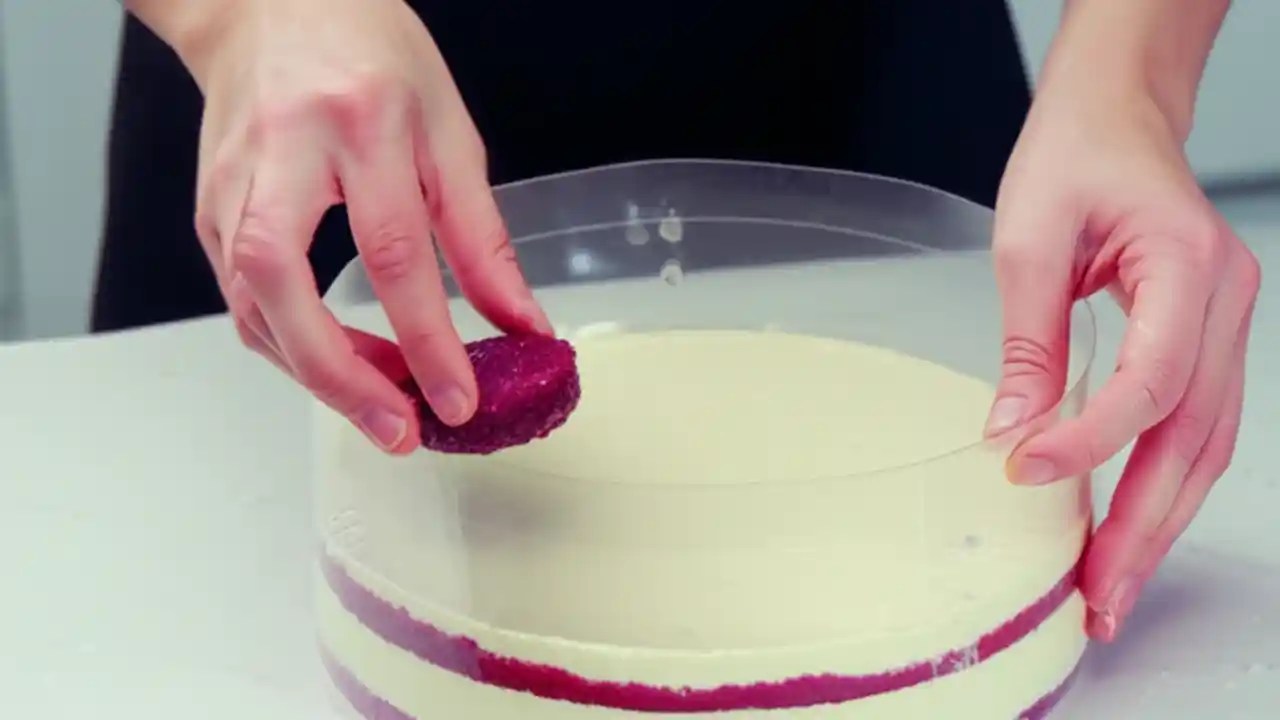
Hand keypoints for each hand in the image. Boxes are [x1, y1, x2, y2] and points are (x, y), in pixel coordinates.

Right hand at [182, 0, 551, 452]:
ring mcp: (232, 181)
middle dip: (339, 374)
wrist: (271, 4)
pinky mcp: (206, 207)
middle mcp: (285, 151)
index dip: (428, 338)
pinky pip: (241, 296)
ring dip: (313, 370)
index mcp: (360, 122)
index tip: (460, 401)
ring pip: (249, 299)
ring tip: (380, 406)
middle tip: (397, 429)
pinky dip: (288, 345)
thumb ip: (483, 236)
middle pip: (282, 279)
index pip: (392, 249)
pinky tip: (335, 365)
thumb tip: (521, 324)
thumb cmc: (371, 56)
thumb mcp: (450, 130)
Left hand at [985, 89, 1259, 640]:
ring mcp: (1228, 324)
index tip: (1024, 472)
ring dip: (1159, 521)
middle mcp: (1227, 303)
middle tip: (1097, 595)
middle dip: (1145, 525)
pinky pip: (1196, 426)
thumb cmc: (1074, 156)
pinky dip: (1163, 483)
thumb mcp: (1028, 241)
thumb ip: (1028, 342)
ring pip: (1206, 446)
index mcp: (1188, 266)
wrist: (1114, 117)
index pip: (1151, 380)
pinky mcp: (1207, 340)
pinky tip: (1127, 527)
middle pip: (1195, 437)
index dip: (1090, 438)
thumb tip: (1012, 434)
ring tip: (1110, 585)